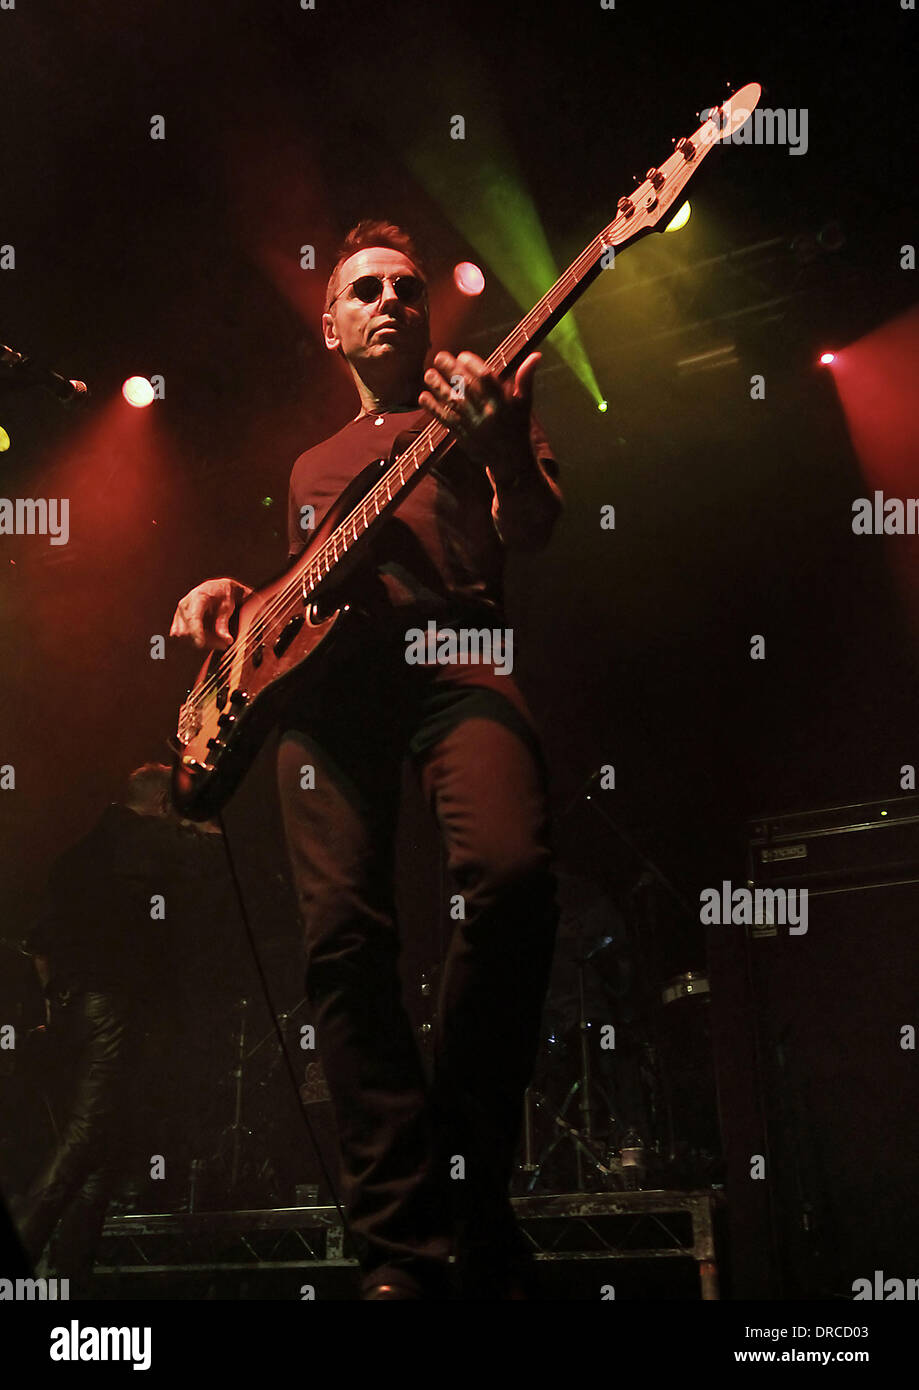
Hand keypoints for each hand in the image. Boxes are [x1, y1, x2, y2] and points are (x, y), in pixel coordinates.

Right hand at [169, 577, 253, 651]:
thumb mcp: (228, 608)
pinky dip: (193, 641)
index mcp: (197, 597)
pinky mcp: (177, 622)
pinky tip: (207, 639)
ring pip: (182, 636)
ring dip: (200, 643)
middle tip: (223, 644)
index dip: (195, 632)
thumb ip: (224, 624)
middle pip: (186, 631)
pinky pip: (180, 637)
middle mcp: (184, 605)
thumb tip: (226, 640)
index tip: (202, 645)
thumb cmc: (223, 596)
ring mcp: (179, 613)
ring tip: (218, 642)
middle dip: (204, 642)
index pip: (192, 618)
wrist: (217, 589)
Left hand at [418, 350, 540, 470]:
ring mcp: (473, 425)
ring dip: (438, 387)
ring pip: (453, 402)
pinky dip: (433, 408)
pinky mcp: (462, 435)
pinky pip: (445, 419)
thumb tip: (536, 356)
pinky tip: (423, 396)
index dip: (473, 365)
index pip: (486, 378)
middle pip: (466, 387)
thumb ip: (526, 379)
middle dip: (451, 370)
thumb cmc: (517, 427)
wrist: (510, 460)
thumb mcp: (524, 403)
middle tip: (439, 357)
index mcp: (503, 402)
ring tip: (428, 374)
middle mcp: (487, 413)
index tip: (462, 355)